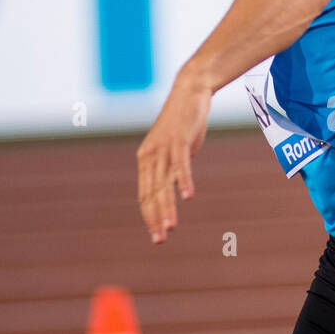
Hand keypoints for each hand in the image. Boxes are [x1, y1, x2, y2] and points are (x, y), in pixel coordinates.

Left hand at [136, 66, 212, 242]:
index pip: (145, 195)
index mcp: (146, 161)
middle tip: (159, 240)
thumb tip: (176, 188)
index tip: (156, 236)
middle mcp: (150, 157)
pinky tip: (188, 197)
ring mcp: (164, 149)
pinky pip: (181, 165)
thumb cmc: (183, 124)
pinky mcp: (179, 141)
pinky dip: (184, 181)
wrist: (189, 93)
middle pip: (152, 194)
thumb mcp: (174, 149)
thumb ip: (171, 168)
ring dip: (168, 208)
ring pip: (164, 184)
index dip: (150, 217)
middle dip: (155, 219)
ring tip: (171, 228)